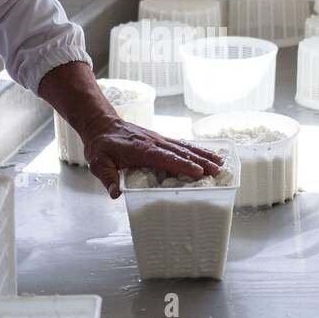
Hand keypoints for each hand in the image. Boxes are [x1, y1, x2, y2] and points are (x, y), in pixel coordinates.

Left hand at [80, 115, 223, 199]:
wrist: (101, 123)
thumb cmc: (101, 144)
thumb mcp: (98, 162)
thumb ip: (108, 177)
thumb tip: (116, 193)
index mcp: (141, 149)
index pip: (165, 157)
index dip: (182, 165)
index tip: (198, 171)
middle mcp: (154, 142)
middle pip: (181, 152)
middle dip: (200, 161)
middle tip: (217, 170)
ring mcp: (158, 139)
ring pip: (184, 147)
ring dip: (203, 155)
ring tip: (220, 163)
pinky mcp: (160, 139)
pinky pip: (180, 144)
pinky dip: (196, 150)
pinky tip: (207, 155)